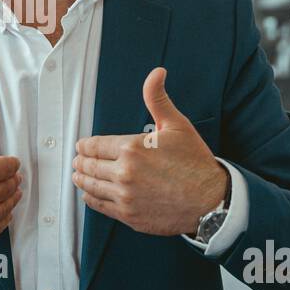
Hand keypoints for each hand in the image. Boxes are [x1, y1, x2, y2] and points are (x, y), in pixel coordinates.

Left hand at [72, 67, 226, 236]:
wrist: (211, 202)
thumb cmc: (196, 164)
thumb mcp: (177, 126)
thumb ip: (158, 99)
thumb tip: (156, 74)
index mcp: (132, 149)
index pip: (95, 146)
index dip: (84, 145)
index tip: (81, 146)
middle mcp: (124, 173)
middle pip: (89, 165)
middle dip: (81, 161)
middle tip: (78, 160)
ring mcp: (125, 196)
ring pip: (91, 186)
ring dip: (81, 179)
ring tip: (78, 175)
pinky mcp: (129, 215)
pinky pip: (100, 206)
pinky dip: (91, 198)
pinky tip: (89, 194)